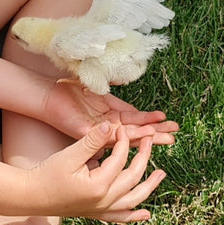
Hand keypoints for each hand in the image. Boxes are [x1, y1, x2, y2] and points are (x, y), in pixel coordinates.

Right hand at [31, 123, 166, 222]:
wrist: (30, 196)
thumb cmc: (47, 174)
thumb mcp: (69, 155)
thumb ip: (91, 141)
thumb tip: (111, 126)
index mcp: (99, 185)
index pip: (120, 159)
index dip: (123, 140)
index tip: (121, 127)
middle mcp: (104, 200)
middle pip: (133, 176)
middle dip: (143, 156)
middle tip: (150, 139)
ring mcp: (101, 209)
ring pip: (133, 199)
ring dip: (149, 186)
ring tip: (161, 174)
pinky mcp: (95, 214)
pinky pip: (120, 217)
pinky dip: (134, 215)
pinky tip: (145, 214)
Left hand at [39, 79, 178, 144]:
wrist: (48, 95)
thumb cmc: (69, 92)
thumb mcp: (98, 90)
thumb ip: (113, 91)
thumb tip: (130, 87)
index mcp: (112, 116)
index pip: (137, 120)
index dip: (153, 121)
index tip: (169, 121)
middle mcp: (108, 126)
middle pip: (137, 131)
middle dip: (156, 133)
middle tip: (175, 136)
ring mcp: (99, 131)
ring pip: (127, 136)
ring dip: (145, 135)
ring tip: (163, 136)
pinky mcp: (88, 133)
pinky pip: (109, 135)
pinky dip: (125, 135)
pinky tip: (139, 133)